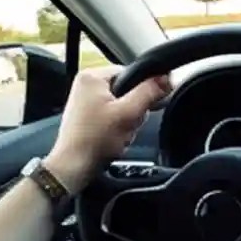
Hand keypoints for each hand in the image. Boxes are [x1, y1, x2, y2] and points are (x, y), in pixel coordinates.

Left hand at [45, 67, 171, 192]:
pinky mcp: (86, 115)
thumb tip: (167, 78)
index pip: (132, 74)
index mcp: (92, 76)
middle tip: (127, 124)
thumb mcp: (129, 113)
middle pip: (127, 89)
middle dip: (133, 109)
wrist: (74, 167)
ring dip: (127, 119)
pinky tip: (113, 136)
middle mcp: (85, 84)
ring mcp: (84, 100)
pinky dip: (117, 125)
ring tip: (118, 132)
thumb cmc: (94, 140)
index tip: (144, 108)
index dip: (143, 92)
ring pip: (122, 104)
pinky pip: (112, 114)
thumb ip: (149, 92)